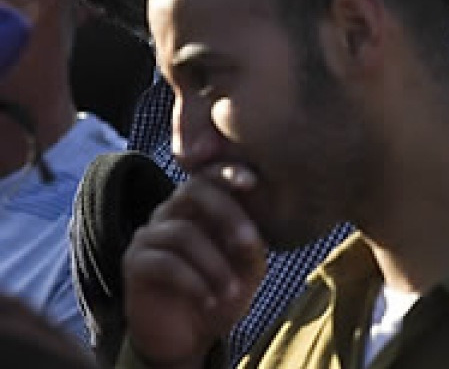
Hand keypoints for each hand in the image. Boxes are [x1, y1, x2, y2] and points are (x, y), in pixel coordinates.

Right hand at [122, 165, 266, 368]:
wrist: (188, 338)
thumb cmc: (221, 294)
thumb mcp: (247, 271)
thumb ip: (252, 248)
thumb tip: (252, 235)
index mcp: (199, 208)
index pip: (208, 176)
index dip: (226, 172)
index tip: (252, 183)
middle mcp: (170, 214)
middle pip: (193, 191)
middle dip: (227, 213)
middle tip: (249, 244)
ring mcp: (149, 236)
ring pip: (183, 233)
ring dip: (215, 264)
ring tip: (232, 292)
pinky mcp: (133, 263)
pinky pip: (165, 262)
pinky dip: (194, 282)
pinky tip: (209, 300)